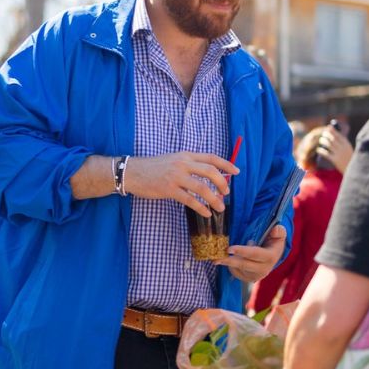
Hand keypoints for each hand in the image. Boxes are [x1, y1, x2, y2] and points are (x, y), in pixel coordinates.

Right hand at [123, 152, 238, 215]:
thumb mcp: (173, 160)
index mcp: (186, 155)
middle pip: (210, 172)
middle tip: (226, 193)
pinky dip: (201, 207)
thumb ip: (188, 165)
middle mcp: (183, 163)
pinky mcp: (169, 189)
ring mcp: (176, 176)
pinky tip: (206, 213)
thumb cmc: (153, 168)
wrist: (132, 172)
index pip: (211, 158)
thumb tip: (206, 176)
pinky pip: (190, 200)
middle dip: (222, 183)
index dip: (226, 164)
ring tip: (220, 207)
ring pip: (202, 188)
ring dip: (214, 199)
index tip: (236, 172)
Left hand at [217, 225, 285, 282]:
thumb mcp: (279, 234)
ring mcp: (256, 276)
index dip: (242, 251)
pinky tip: (228, 259)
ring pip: (238, 269)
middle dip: (229, 261)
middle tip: (216, 258)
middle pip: (244, 264)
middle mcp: (264, 269)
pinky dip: (230, 266)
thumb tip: (275, 229)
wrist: (274, 255)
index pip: (255, 254)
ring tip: (218, 257)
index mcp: (270, 257)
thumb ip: (279, 231)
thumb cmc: (274, 241)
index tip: (229, 249)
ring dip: (227, 263)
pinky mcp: (250, 279)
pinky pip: (236, 273)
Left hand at [316, 125, 352, 173]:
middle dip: (327, 135)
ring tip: (320, 141)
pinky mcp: (335, 160)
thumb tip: (335, 137)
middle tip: (323, 134)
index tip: (328, 127)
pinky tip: (318, 150)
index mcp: (347, 144)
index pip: (339, 135)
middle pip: (333, 138)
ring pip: (328, 144)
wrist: (354, 170)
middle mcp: (343, 147)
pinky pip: (326, 153)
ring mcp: (339, 153)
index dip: (333, 130)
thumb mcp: (349, 150)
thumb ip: (344, 144)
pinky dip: (321, 150)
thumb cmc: (350, 159)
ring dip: (323, 141)